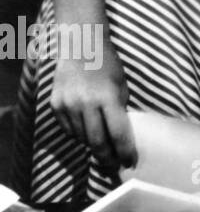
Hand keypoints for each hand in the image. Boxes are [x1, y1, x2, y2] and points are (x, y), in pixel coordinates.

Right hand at [50, 37, 136, 170]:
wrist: (80, 45)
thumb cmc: (107, 64)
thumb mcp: (122, 84)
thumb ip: (120, 108)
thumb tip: (121, 135)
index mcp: (107, 97)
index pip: (118, 133)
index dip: (125, 151)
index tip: (131, 162)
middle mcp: (85, 104)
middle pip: (97, 142)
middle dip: (108, 157)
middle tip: (116, 165)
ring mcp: (67, 105)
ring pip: (81, 138)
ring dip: (93, 146)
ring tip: (104, 149)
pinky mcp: (55, 105)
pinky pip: (68, 129)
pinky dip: (78, 134)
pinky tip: (87, 133)